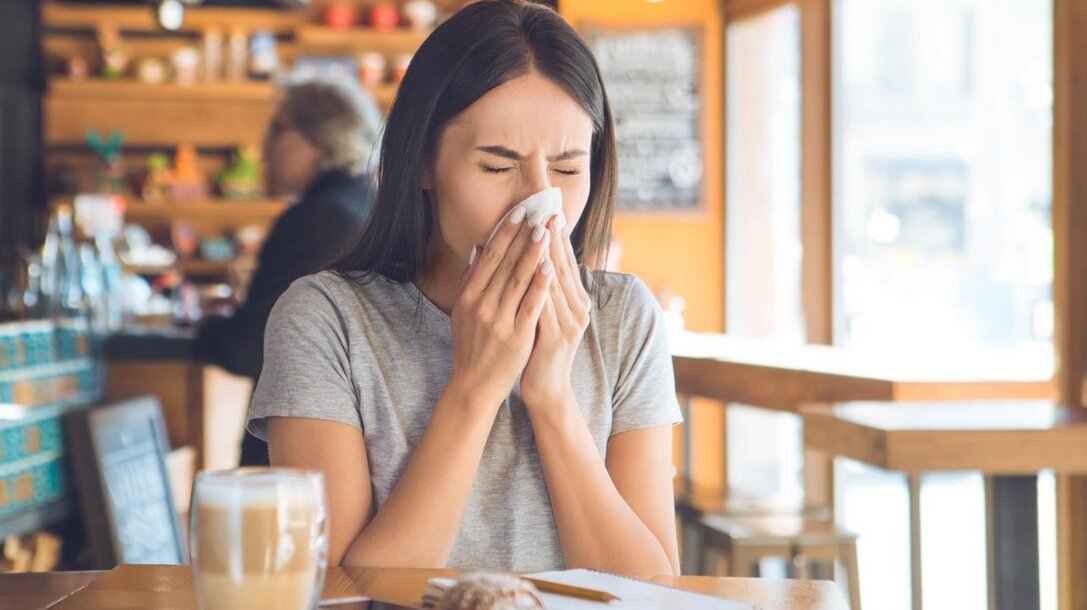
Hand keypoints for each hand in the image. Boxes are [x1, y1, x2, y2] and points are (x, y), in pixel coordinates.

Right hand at [448, 207, 553, 413]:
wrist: (475, 385)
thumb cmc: (471, 345)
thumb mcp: (463, 311)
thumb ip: (470, 280)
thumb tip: (477, 248)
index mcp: (468, 297)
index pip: (489, 258)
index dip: (504, 234)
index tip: (518, 213)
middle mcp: (482, 306)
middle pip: (505, 264)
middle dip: (522, 236)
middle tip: (537, 212)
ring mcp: (499, 321)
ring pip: (519, 280)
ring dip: (533, 253)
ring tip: (545, 231)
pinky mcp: (517, 336)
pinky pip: (531, 305)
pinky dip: (540, 284)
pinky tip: (550, 267)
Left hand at [520, 214, 590, 412]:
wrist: (547, 389)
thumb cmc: (541, 350)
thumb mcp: (544, 316)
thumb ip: (542, 290)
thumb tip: (535, 260)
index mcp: (575, 302)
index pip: (566, 262)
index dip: (558, 237)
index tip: (550, 211)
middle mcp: (578, 309)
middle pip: (563, 266)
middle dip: (554, 237)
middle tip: (547, 210)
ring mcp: (570, 323)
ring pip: (556, 281)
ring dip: (547, 254)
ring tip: (539, 229)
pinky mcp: (558, 336)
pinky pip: (546, 304)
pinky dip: (540, 284)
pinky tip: (533, 267)